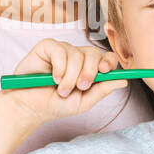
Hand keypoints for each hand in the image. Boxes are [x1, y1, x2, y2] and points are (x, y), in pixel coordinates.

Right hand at [3, 39, 127, 124]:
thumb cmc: (54, 104)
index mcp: (88, 68)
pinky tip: (53, 78)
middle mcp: (77, 56)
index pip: (106, 58)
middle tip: (80, 87)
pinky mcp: (47, 46)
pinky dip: (59, 67)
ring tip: (61, 89)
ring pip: (77, 54)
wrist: (29, 106)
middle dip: (89, 72)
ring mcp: (62, 50)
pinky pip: (60, 50)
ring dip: (70, 77)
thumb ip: (102, 91)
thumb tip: (124, 81)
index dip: (109, 61)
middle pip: (94, 53)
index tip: (106, 71)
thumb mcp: (83, 102)